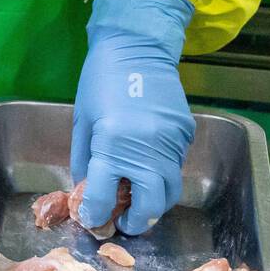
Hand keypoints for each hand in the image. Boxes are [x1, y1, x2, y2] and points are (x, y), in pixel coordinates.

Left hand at [71, 0, 195, 236]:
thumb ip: (86, 161)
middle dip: (136, 221)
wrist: (137, 47)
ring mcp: (171, 142)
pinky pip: (176, 166)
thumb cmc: (100, 81)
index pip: (104, 196)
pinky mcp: (185, 134)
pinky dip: (162, 177)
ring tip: (138, 205)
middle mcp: (147, 147)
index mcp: (113, 142)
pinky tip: (148, 172)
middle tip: (124, 223)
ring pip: (170, 190)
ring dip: (154, 204)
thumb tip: (88, 192)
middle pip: (149, 204)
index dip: (95, 214)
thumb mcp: (83, 122)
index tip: (91, 220)